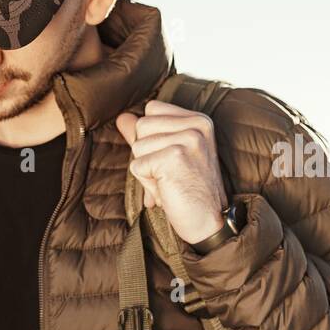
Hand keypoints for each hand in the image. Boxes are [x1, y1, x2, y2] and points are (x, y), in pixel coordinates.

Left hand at [115, 100, 226, 244]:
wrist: (207, 221)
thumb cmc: (188, 190)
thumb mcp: (169, 154)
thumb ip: (147, 134)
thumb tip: (122, 118)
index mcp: (199, 119)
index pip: (152, 109)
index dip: (151, 136)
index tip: (171, 157)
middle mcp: (196, 124)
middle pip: (142, 126)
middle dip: (147, 153)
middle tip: (170, 172)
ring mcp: (187, 139)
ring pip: (137, 146)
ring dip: (147, 170)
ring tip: (170, 181)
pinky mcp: (174, 156)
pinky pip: (137, 166)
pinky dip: (147, 183)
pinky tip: (168, 189)